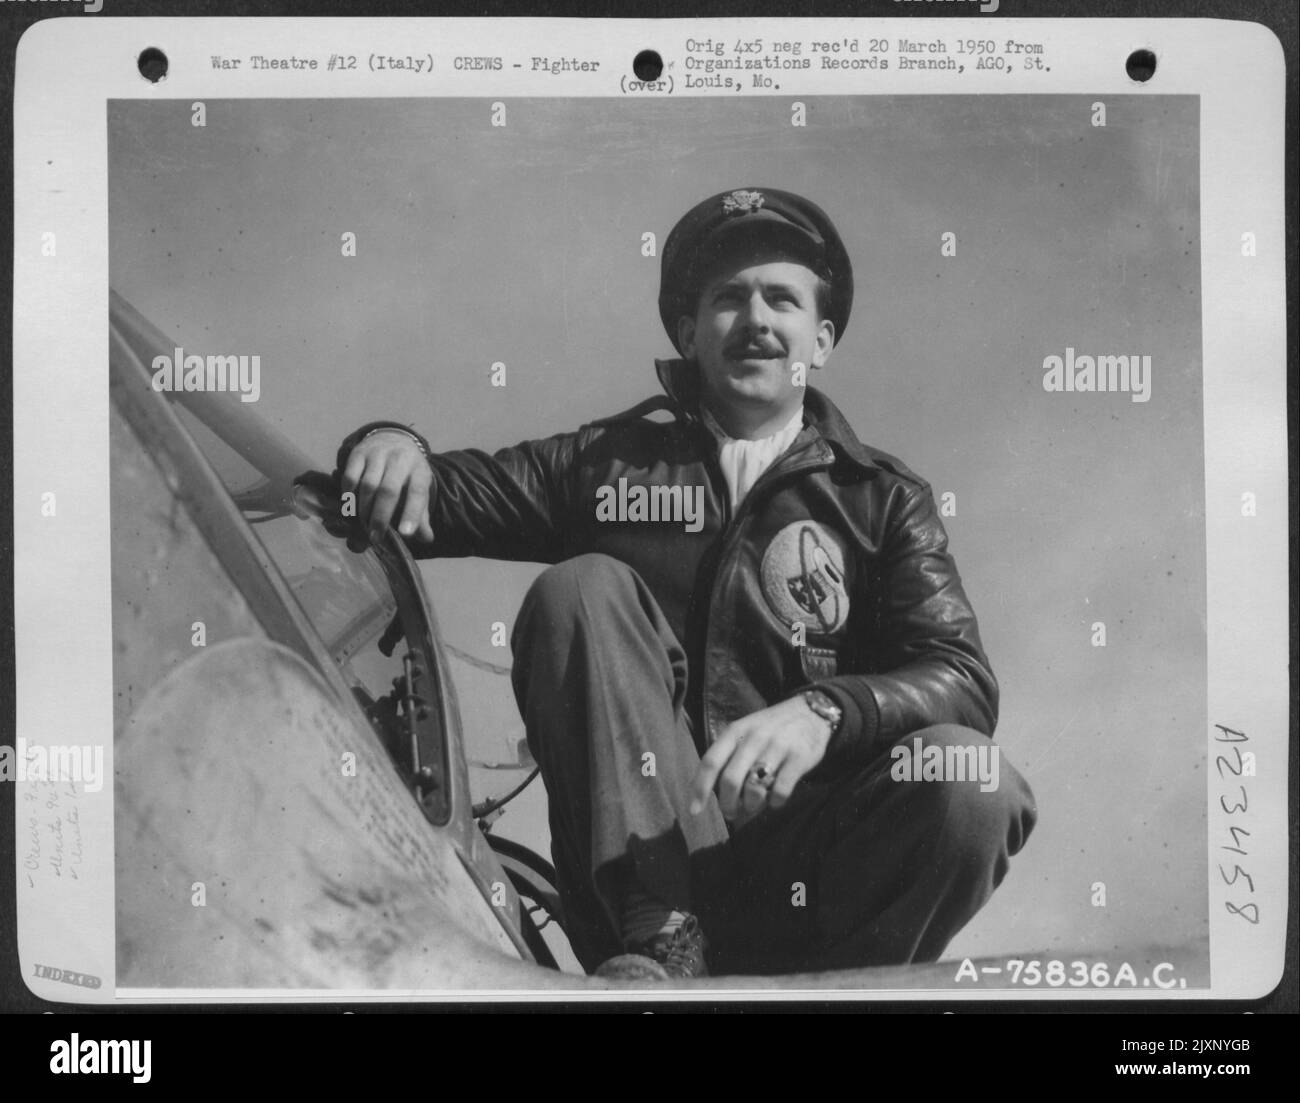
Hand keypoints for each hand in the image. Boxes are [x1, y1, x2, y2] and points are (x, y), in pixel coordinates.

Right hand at [339, 431, 435, 545]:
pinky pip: (350, 477)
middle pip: (389, 490)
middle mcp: (400, 459)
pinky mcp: (358, 453)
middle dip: (381, 516)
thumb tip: (427, 539)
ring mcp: (378, 454)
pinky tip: (351, 506)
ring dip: (364, 509)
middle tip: (376, 536)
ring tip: (364, 525)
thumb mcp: (419, 490)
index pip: (417, 493)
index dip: (412, 514)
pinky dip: (349, 494)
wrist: (393, 439)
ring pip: (368, 485)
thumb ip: (421, 516)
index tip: (405, 534)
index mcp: (419, 471)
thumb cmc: (407, 474)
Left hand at [689, 696, 833, 823]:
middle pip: (730, 780)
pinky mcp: (799, 757)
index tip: (694, 810)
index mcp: (735, 732)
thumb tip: (709, 793)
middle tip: (732, 813)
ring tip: (754, 806)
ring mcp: (777, 747)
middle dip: (728, 804)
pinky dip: (776, 803)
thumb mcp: (745, 731)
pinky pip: (781, 790)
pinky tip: (776, 800)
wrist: (811, 711)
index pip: (711, 762)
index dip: (700, 788)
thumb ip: (728, 756)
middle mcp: (754, 738)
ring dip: (751, 805)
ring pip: (754, 788)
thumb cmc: (770, 728)